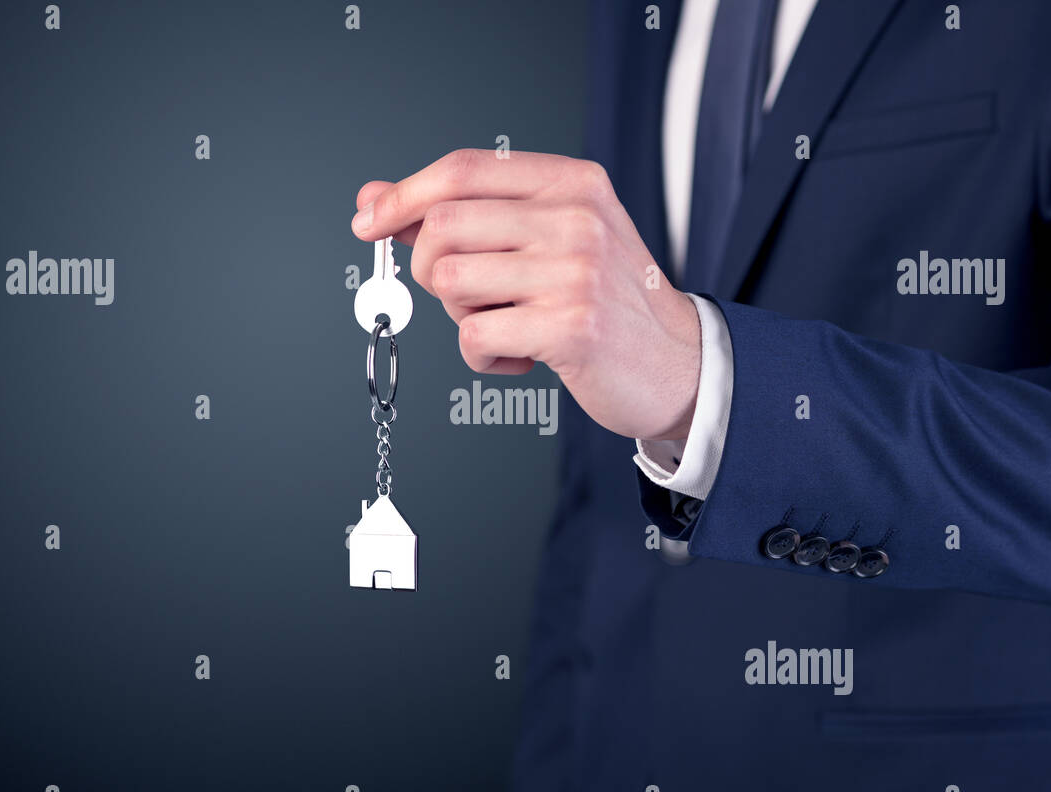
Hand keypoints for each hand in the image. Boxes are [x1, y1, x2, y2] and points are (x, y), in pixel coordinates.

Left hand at [351, 149, 700, 440]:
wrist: (679, 364)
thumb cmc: (607, 301)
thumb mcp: (549, 239)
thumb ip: (469, 215)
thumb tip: (375, 200)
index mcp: (572, 183)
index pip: (462, 169)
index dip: (402, 195)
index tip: (370, 222)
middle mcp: (576, 218)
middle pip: (442, 225)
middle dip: (428, 269)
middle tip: (465, 296)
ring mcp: (576, 272)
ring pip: (450, 283)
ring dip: (460, 316)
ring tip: (505, 324)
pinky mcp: (571, 328)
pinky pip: (474, 338)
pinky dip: (482, 359)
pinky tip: (521, 357)